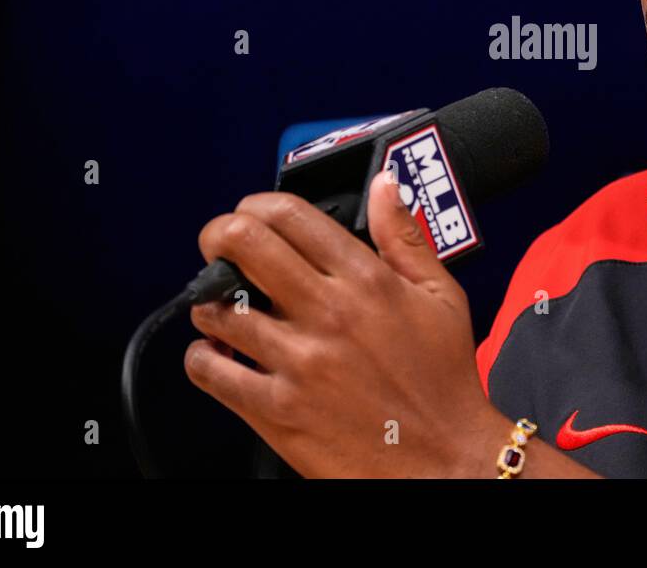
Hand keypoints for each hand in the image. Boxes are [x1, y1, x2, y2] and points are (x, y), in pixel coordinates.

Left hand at [183, 173, 507, 476]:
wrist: (445, 460)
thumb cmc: (443, 381)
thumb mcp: (440, 295)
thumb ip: (404, 236)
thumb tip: (385, 186)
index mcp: (366, 280)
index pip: (290, 215)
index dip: (256, 203)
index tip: (252, 212)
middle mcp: (327, 314)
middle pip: (242, 244)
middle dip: (218, 234)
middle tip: (220, 244)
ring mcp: (298, 362)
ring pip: (216, 308)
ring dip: (210, 301)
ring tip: (224, 308)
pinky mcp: (276, 409)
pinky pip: (210, 371)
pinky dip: (202, 357)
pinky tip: (220, 354)